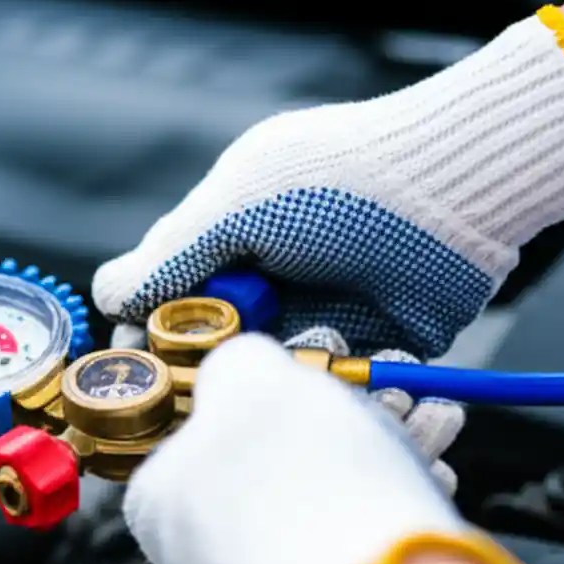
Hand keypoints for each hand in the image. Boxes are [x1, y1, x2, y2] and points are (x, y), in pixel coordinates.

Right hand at [94, 6, 563, 358]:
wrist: (455, 189)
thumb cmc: (342, 177)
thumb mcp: (239, 201)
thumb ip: (171, 252)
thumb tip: (108, 298)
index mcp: (226, 236)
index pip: (164, 298)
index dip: (148, 335)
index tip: (143, 364)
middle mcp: (266, 279)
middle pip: (209, 347)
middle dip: (204, 368)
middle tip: (208, 379)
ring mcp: (315, 315)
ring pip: (264, 373)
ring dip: (267, 374)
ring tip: (292, 353)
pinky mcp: (364, 349)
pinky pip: (324, 387)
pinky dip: (322, 387)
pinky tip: (332, 368)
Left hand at [123, 334, 534, 563]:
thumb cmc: (298, 477)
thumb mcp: (252, 375)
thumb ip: (239, 360)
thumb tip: (244, 365)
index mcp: (159, 496)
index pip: (206, 421)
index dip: (269, 380)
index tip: (323, 354)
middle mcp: (198, 547)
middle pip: (275, 452)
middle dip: (343, 409)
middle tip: (393, 384)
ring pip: (325, 490)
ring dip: (384, 444)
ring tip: (436, 418)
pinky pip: (354, 534)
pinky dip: (390, 497)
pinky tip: (434, 469)